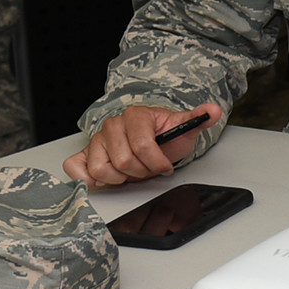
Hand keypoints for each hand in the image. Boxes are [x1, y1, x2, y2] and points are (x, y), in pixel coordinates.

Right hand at [66, 102, 218, 187]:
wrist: (149, 140)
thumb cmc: (163, 136)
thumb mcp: (182, 128)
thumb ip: (197, 119)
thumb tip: (213, 111)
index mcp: (135, 116)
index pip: (143, 146)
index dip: (157, 163)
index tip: (165, 166)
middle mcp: (112, 125)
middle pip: (123, 161)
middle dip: (141, 172)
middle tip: (147, 169)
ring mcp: (96, 140)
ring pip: (101, 169)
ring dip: (120, 178)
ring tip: (130, 172)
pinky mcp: (84, 154)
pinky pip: (75, 167)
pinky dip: (89, 177)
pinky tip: (106, 177)